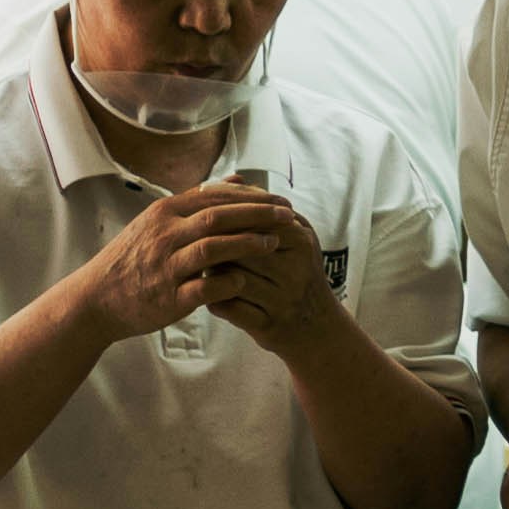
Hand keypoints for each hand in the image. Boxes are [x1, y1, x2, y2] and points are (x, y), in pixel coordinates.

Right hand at [81, 182, 320, 341]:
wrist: (95, 299)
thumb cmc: (134, 259)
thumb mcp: (159, 222)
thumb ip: (199, 201)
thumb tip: (238, 179)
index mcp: (165, 213)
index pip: (215, 197)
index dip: (252, 198)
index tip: (281, 200)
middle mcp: (165, 235)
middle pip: (218, 217)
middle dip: (258, 215)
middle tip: (288, 216)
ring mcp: (166, 266)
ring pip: (212, 248)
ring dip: (247, 245)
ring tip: (274, 244)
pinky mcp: (168, 297)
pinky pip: (203, 288)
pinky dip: (227, 283)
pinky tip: (247, 281)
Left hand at [191, 180, 343, 337]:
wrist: (316, 328)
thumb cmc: (297, 275)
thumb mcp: (295, 239)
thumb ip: (267, 212)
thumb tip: (232, 180)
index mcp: (301, 240)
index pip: (255, 219)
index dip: (224, 216)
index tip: (200, 215)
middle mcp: (296, 269)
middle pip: (241, 247)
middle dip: (214, 244)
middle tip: (192, 241)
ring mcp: (284, 299)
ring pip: (233, 278)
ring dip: (210, 272)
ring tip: (197, 266)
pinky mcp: (270, 325)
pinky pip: (231, 309)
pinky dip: (214, 300)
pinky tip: (206, 294)